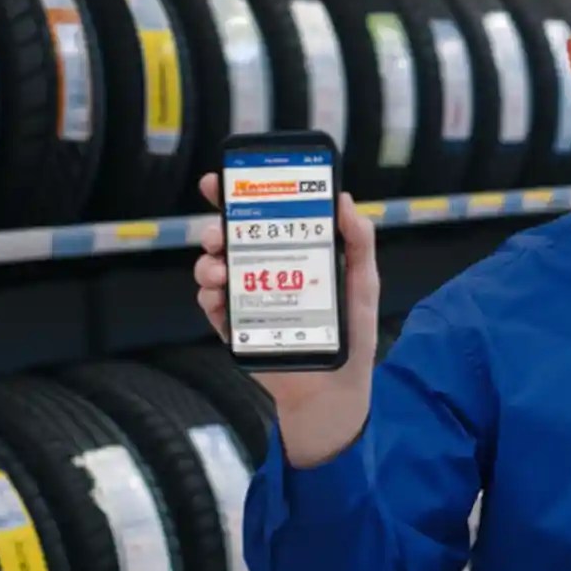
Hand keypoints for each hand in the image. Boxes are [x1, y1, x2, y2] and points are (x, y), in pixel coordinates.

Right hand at [193, 172, 378, 466]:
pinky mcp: (234, 328)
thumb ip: (359, 242)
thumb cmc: (352, 334)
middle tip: (219, 232)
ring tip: (220, 269)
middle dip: (213, 228)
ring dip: (208, 263)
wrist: (334, 391)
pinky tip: (218, 296)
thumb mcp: (363, 283)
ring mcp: (245, 298)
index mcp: (291, 253)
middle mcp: (263, 270)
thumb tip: (346, 200)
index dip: (237, 195)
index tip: (222, 179)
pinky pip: (211, 306)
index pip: (261, 217)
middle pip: (227, 238)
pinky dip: (209, 297)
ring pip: (211, 269)